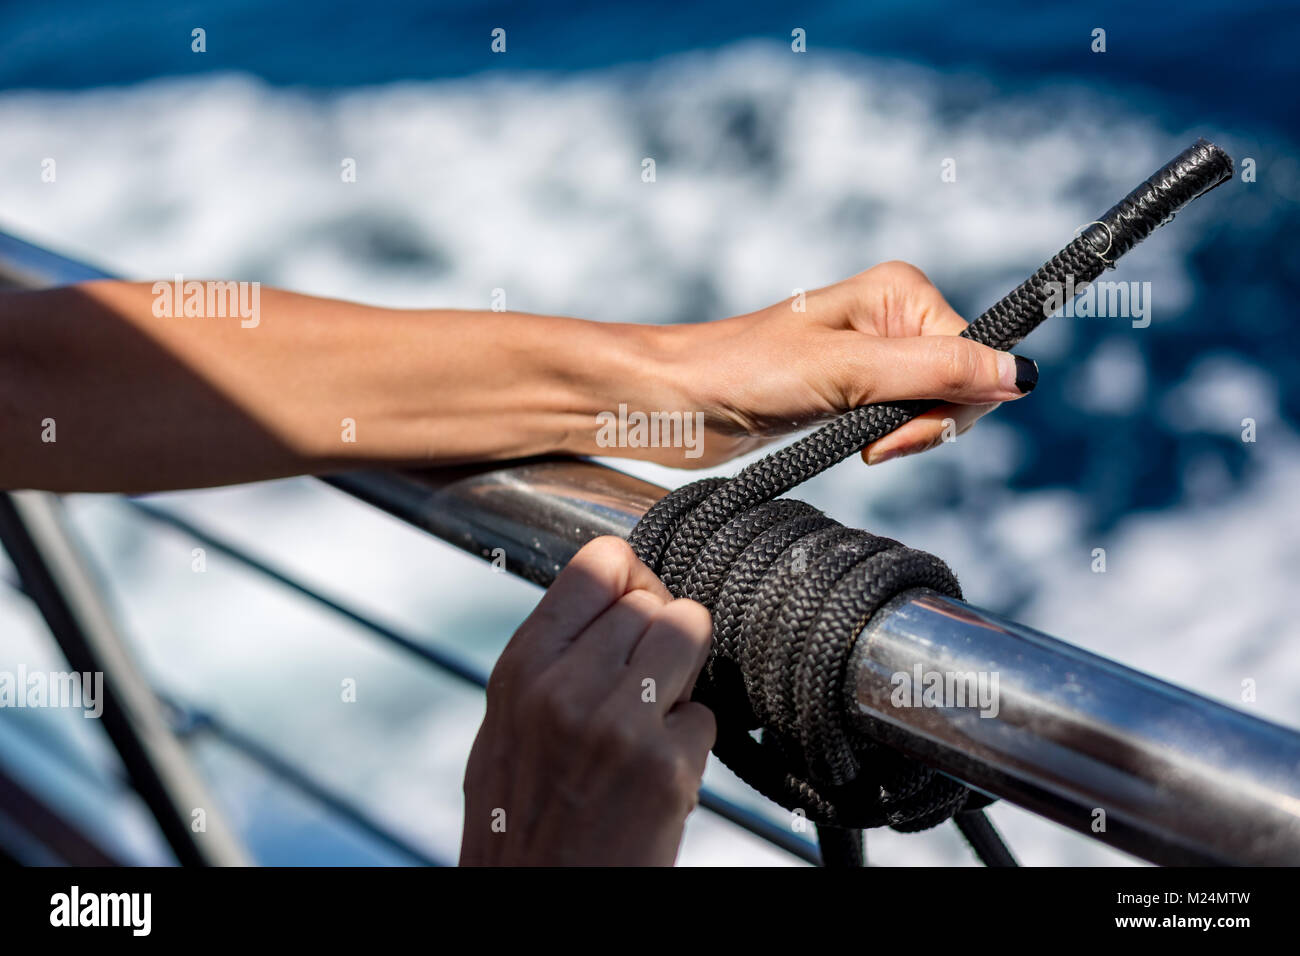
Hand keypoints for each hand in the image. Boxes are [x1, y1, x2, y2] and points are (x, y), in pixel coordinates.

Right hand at [459, 537, 715, 865]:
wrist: (537, 902)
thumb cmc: (518, 824)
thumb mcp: (505, 725)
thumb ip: (551, 658)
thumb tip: (609, 590)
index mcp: (522, 670)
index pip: (597, 565)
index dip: (630, 574)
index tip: (636, 597)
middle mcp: (567, 687)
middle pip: (651, 599)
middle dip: (658, 632)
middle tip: (646, 677)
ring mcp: (619, 724)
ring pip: (688, 630)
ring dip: (685, 668)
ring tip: (658, 709)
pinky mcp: (666, 767)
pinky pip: (706, 713)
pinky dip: (691, 741)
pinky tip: (657, 772)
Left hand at [589, 260, 1036, 468]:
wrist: (677, 399)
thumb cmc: (747, 372)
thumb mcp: (850, 372)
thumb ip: (938, 371)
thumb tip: (1022, 376)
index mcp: (903, 292)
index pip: (976, 358)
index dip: (948, 407)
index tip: (893, 433)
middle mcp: (896, 318)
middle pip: (961, 385)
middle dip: (926, 425)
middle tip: (870, 444)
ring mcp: (876, 356)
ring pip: (934, 409)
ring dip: (903, 438)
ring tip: (850, 441)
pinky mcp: (853, 390)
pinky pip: (902, 422)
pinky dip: (885, 441)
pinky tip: (849, 443)